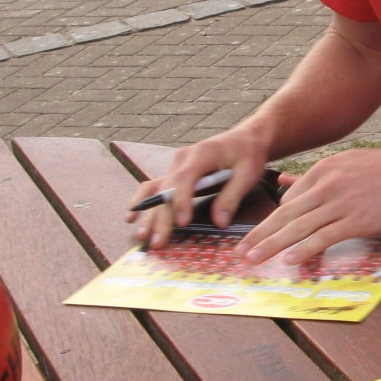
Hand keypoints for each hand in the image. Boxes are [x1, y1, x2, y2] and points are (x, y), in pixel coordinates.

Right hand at [126, 124, 273, 247]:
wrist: (245, 139)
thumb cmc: (248, 154)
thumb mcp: (248, 173)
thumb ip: (232, 196)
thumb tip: (219, 223)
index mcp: (201, 154)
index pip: (185, 179)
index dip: (181, 201)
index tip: (182, 223)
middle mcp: (182, 159)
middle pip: (167, 189)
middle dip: (161, 217)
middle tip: (158, 242)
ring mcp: (176, 166)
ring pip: (157, 190)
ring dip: (148, 214)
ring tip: (142, 236)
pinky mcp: (175, 174)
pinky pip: (155, 187)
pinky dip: (143, 202)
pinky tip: (132, 218)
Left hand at [233, 144, 380, 265]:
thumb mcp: (348, 164)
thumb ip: (314, 177)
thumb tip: (284, 183)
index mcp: (324, 169)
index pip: (289, 199)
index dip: (272, 221)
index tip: (257, 236)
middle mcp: (328, 184)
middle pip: (286, 214)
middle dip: (260, 235)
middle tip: (240, 251)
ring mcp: (342, 202)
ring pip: (299, 227)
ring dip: (273, 246)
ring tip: (254, 259)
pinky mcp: (357, 220)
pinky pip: (324, 237)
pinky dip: (305, 249)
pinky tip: (290, 260)